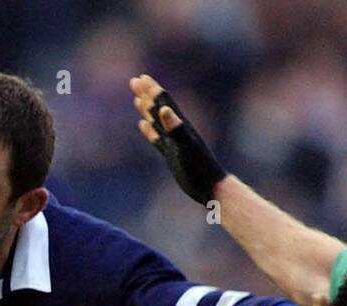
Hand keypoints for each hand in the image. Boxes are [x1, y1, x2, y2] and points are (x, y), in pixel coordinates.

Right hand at [130, 74, 226, 205]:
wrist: (211, 186)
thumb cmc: (200, 168)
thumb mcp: (186, 148)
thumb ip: (176, 129)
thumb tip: (165, 110)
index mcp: (180, 126)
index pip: (164, 103)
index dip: (152, 91)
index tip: (140, 78)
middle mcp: (177, 131)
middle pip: (159, 108)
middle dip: (147, 94)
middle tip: (135, 81)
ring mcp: (173, 142)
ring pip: (157, 121)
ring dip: (147, 109)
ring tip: (138, 99)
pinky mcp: (171, 154)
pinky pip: (157, 138)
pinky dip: (149, 130)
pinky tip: (143, 125)